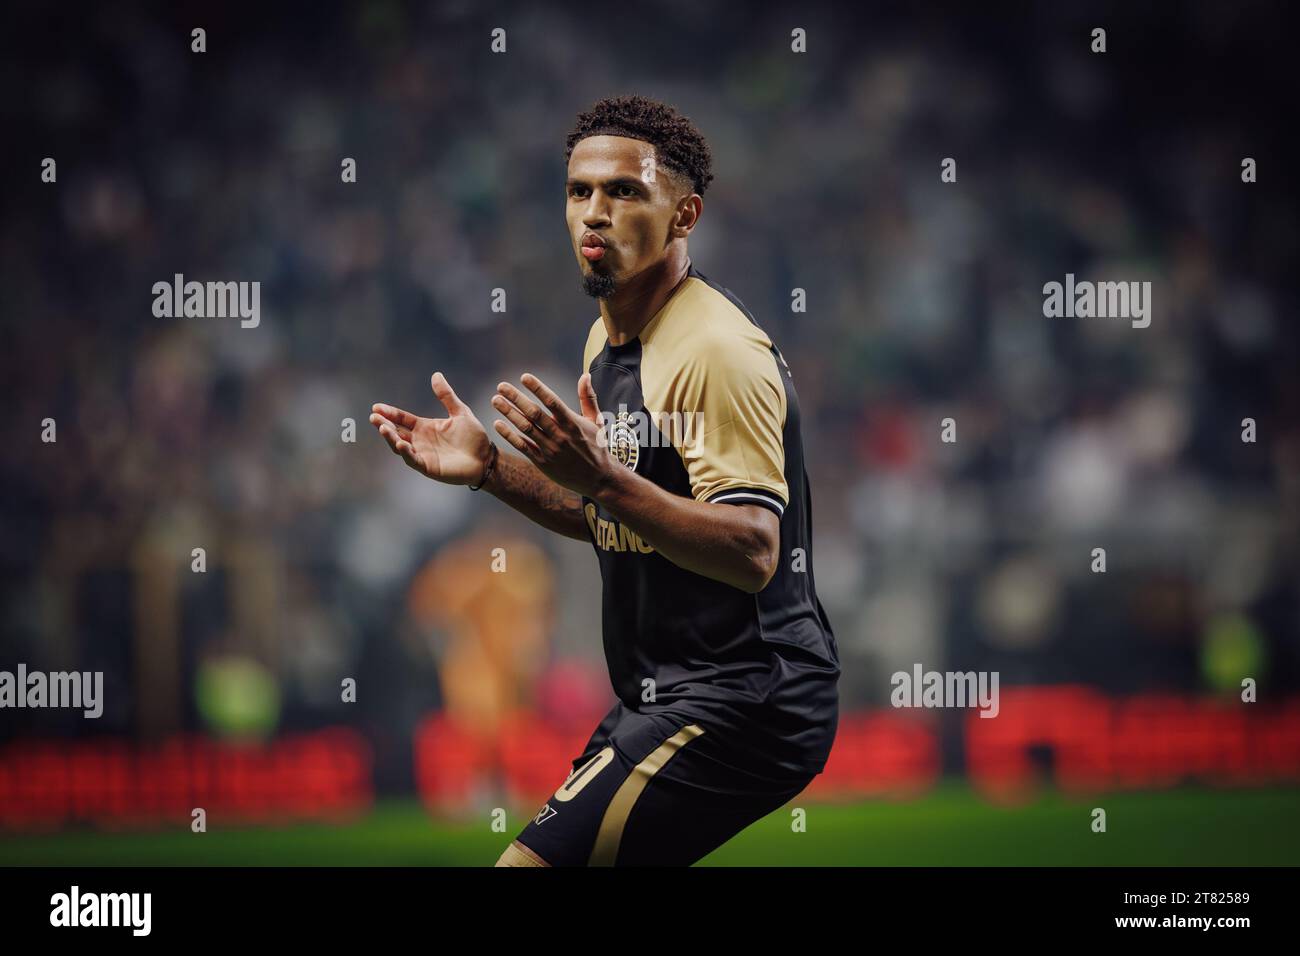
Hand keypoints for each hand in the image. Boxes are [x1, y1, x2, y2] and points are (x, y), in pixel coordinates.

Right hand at [370, 372, 492, 485]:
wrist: (486, 458)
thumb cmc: (474, 437)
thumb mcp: (460, 412)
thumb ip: (446, 396)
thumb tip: (436, 375)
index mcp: (424, 427)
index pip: (402, 419)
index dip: (389, 413)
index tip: (376, 407)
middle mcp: (420, 441)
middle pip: (396, 432)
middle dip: (384, 425)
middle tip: (373, 417)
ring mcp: (422, 454)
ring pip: (400, 446)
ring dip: (390, 438)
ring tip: (383, 428)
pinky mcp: (428, 467)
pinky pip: (413, 460)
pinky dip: (406, 452)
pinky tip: (401, 443)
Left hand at [491, 372, 616, 498]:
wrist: (598, 479)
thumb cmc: (597, 446)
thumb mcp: (596, 421)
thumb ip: (588, 397)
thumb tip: (585, 375)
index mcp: (573, 423)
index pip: (552, 402)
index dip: (538, 388)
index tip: (524, 377)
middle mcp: (560, 436)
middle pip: (534, 414)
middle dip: (516, 398)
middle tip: (501, 386)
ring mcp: (550, 450)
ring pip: (526, 428)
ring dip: (509, 413)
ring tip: (496, 400)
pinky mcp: (543, 462)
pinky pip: (523, 447)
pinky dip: (509, 435)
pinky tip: (497, 424)